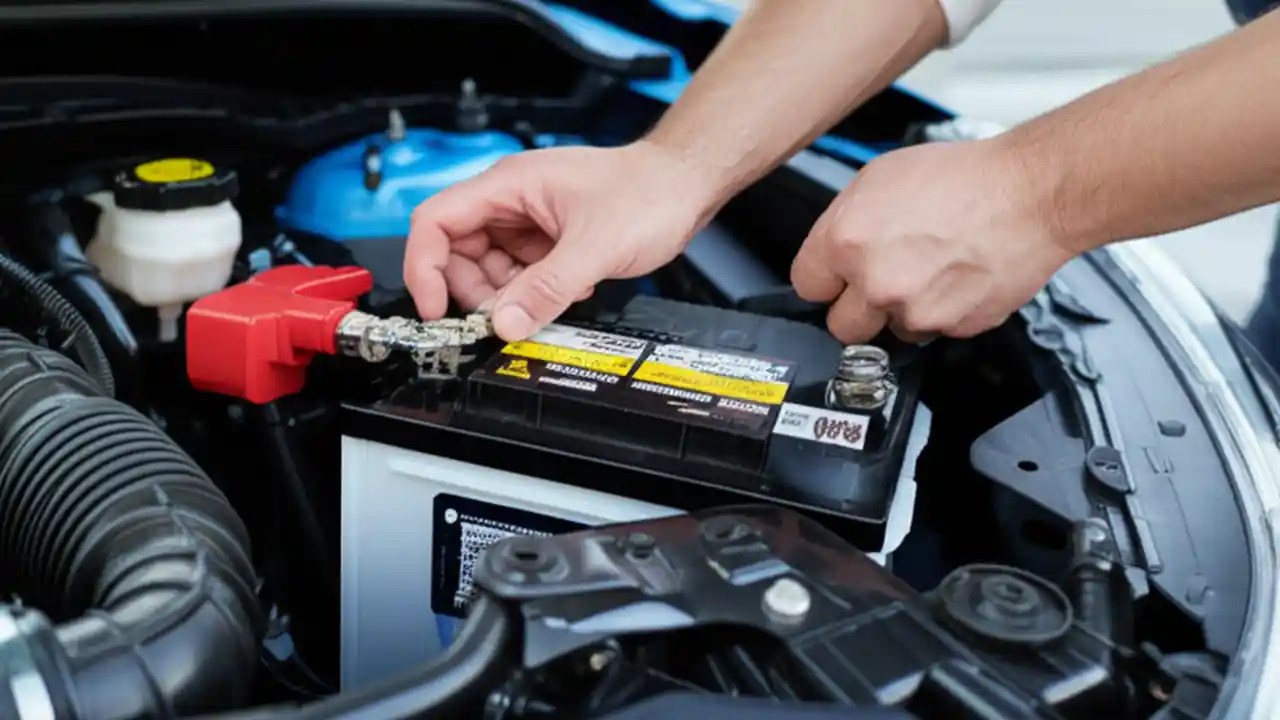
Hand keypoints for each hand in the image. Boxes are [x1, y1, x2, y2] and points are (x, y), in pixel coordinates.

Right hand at [405, 141, 717, 340]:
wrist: (688, 185)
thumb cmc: (650, 192)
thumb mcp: (596, 246)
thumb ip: (547, 288)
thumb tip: (505, 324)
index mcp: (509, 185)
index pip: (436, 221)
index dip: (425, 268)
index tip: (434, 309)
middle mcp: (512, 201)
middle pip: (458, 251)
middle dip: (472, 291)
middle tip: (501, 318)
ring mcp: (530, 220)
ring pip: (490, 267)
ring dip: (507, 295)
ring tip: (544, 302)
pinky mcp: (549, 240)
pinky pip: (521, 274)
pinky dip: (533, 292)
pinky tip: (565, 292)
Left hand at [790, 139, 1076, 343]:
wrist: (1030, 194)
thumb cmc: (961, 177)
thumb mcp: (879, 178)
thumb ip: (845, 222)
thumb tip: (833, 253)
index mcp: (846, 242)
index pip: (807, 285)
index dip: (825, 278)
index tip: (836, 276)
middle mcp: (876, 283)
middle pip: (842, 326)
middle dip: (858, 307)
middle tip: (882, 281)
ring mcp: (916, 311)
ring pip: (892, 331)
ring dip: (903, 311)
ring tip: (931, 271)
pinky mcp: (954, 327)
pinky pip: (934, 330)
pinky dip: (942, 311)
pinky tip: (957, 277)